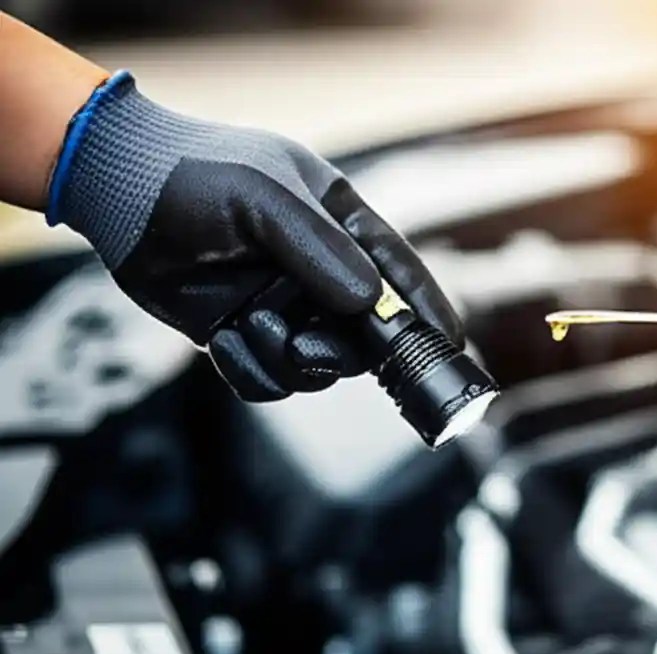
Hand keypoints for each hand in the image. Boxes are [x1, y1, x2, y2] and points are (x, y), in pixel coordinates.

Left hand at [46, 73, 462, 400]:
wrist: (115, 193)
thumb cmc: (195, 176)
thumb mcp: (265, 198)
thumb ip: (321, 249)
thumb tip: (371, 305)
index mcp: (340, 225)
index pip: (398, 271)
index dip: (425, 308)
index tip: (447, 342)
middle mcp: (318, 270)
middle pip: (366, 333)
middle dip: (346, 349)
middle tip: (312, 349)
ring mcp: (283, 305)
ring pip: (319, 364)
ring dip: (290, 359)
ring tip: (253, 328)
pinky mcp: (244, 334)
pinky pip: (270, 380)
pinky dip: (251, 370)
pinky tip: (224, 340)